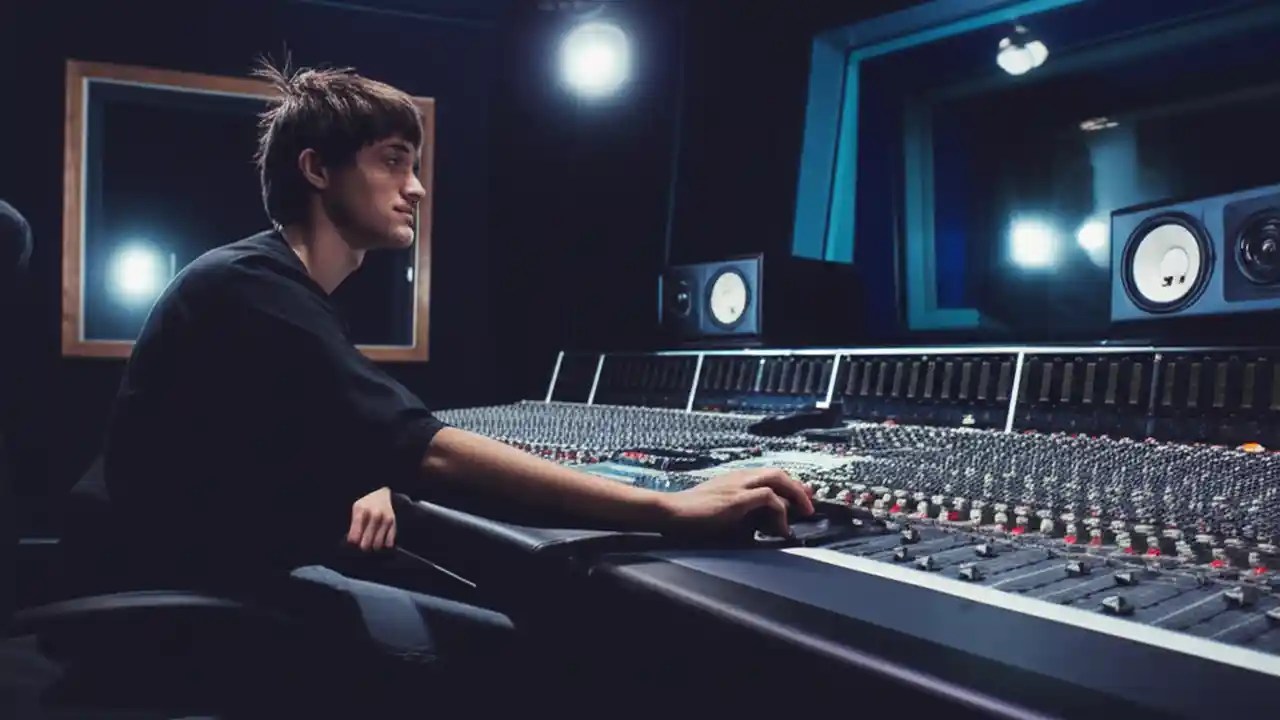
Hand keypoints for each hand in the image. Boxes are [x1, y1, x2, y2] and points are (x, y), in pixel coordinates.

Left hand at [347, 487, 395, 551]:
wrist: (383, 494)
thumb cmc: (367, 504)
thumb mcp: (356, 508)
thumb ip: (354, 525)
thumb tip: (354, 542)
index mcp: (362, 510)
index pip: (354, 536)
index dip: (353, 541)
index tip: (354, 540)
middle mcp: (375, 515)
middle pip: (365, 543)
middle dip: (363, 546)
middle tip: (362, 543)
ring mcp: (385, 520)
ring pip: (377, 545)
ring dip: (373, 546)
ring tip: (371, 542)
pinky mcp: (393, 524)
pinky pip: (388, 543)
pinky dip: (384, 544)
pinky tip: (380, 539)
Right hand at [660, 468, 813, 537]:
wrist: (670, 511)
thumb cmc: (691, 515)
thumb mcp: (721, 512)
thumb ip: (741, 513)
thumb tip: (763, 523)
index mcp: (735, 479)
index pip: (768, 475)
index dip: (789, 484)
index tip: (802, 496)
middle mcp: (739, 477)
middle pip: (778, 472)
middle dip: (797, 487)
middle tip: (809, 505)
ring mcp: (738, 486)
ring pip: (777, 478)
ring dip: (794, 495)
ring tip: (804, 512)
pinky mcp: (736, 499)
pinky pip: (767, 497)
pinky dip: (780, 511)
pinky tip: (781, 528)